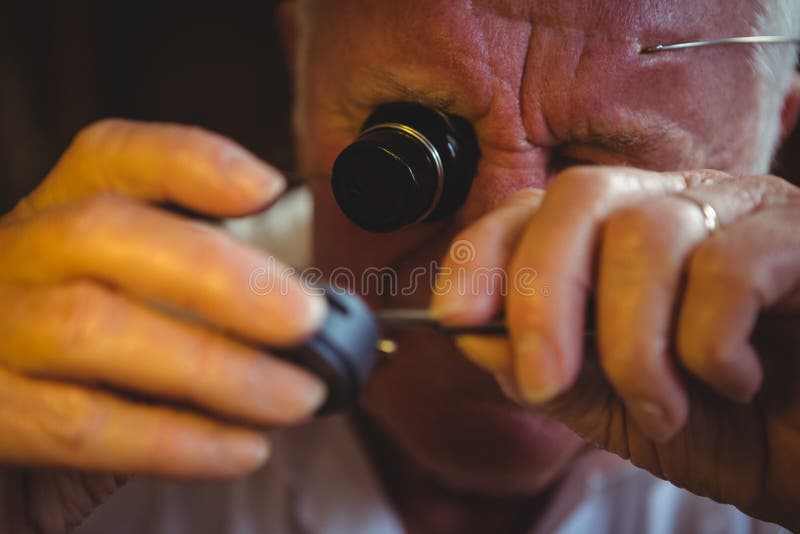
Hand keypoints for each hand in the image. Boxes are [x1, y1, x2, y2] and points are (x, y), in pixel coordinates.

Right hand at [0, 119, 327, 532]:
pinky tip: (241, 448)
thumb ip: (191, 305)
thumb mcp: (121, 308)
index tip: (267, 187)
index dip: (189, 162)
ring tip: (292, 396)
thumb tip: (302, 324)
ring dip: (212, 365)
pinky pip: (78, 424)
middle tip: (305, 316)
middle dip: (217, 275)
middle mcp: (12, 261)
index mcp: (56, 222)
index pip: (111, 158)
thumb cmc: (75, 366)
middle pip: (102, 233)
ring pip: (87, 327)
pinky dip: (174, 440)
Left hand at [432, 167, 799, 528]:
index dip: (483, 252)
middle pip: (580, 197)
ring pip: (647, 234)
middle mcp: (679, 206)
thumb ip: (555, 373)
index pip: (536, 210)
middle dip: (541, 294)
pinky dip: (709, 342)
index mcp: (625, 238)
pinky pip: (732, 265)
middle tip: (540, 380)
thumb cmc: (733, 429)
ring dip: (632, 343)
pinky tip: (731, 381)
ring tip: (660, 410)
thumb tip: (472, 337)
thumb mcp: (622, 412)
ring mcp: (745, 211)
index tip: (453, 314)